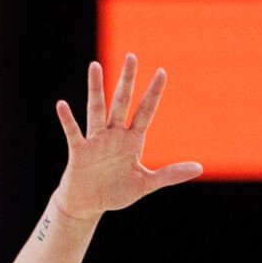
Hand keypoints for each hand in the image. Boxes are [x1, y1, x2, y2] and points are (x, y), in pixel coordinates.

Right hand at [54, 55, 201, 217]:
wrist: (87, 205)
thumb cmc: (116, 193)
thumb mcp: (145, 184)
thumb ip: (170, 175)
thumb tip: (199, 168)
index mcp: (132, 141)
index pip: (145, 112)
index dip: (153, 93)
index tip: (162, 71)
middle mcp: (114, 135)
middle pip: (122, 102)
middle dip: (128, 80)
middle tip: (131, 56)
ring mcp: (96, 141)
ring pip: (97, 110)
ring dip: (96, 88)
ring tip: (95, 66)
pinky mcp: (79, 152)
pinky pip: (73, 132)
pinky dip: (67, 120)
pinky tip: (62, 105)